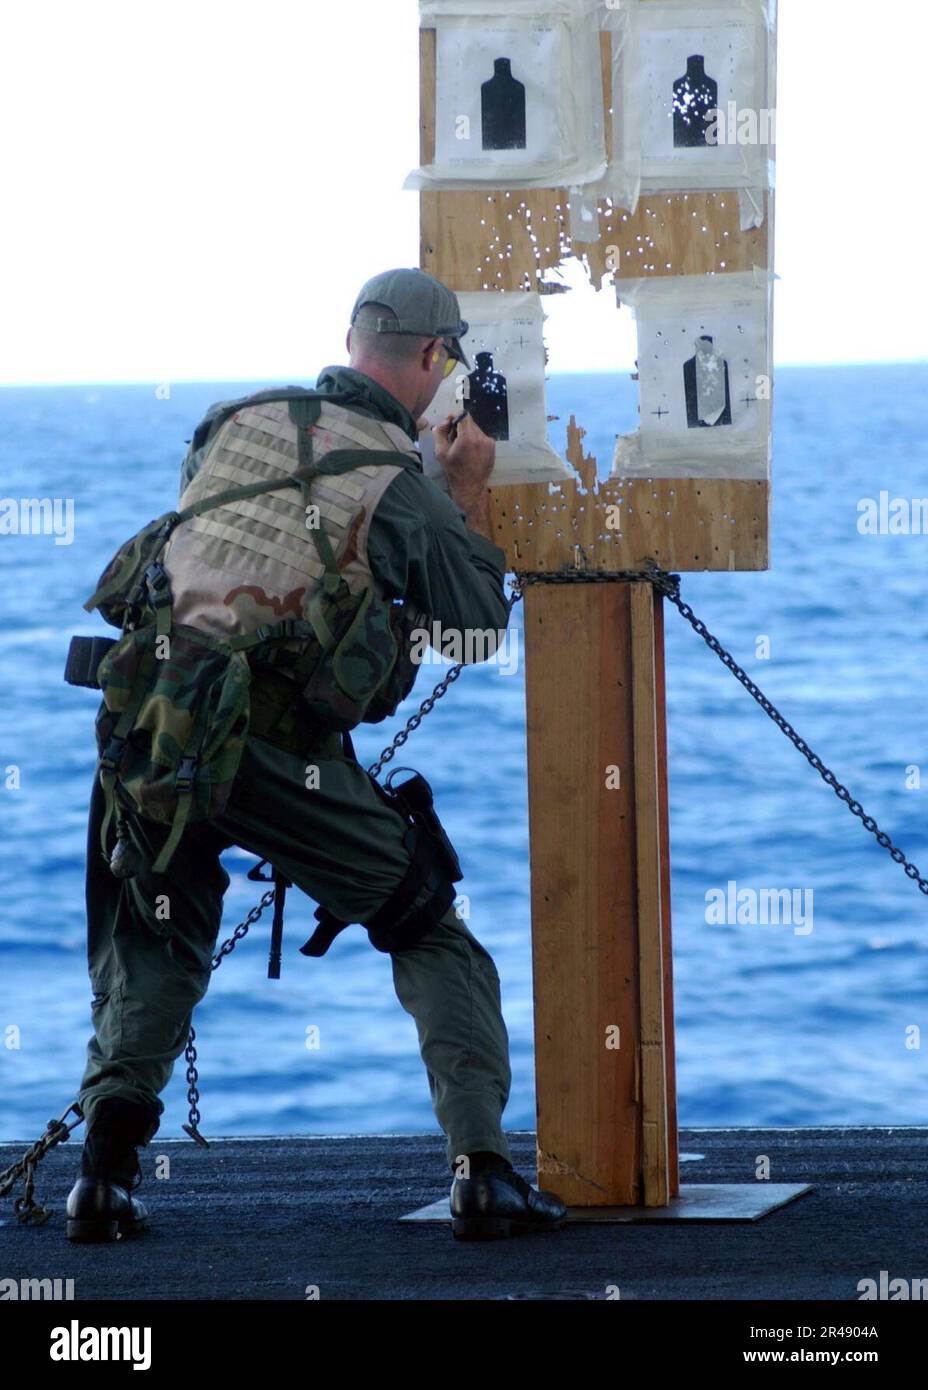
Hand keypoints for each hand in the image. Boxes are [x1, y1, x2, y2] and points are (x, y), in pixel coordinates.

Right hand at [432, 411, 494, 539]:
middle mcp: (480, 437)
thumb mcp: (440, 452)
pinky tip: (470, 451)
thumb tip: (444, 422)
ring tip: (461, 447)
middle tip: (452, 438)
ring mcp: (488, 442)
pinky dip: (474, 439)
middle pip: (469, 421)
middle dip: (459, 426)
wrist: (470, 486)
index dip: (454, 416)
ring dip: (467, 433)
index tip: (449, 423)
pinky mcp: (492, 446)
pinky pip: (481, 436)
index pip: (462, 415)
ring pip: (475, 428)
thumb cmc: (454, 470)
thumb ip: (439, 432)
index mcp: (467, 438)